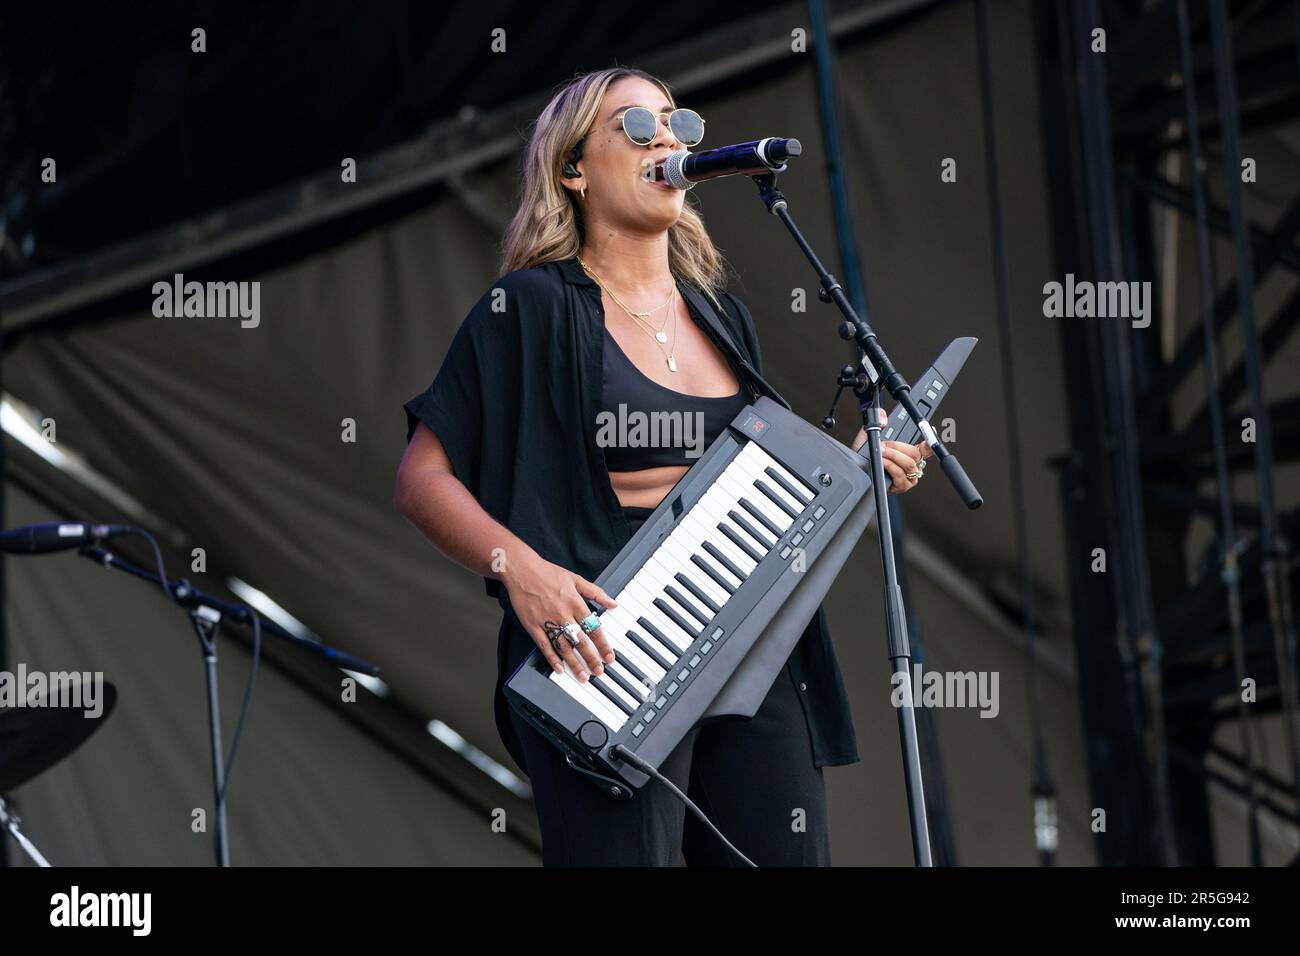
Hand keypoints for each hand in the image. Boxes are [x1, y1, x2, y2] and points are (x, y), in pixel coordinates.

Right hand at [502, 553, 617, 681]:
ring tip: (582, 676)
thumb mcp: (576, 579)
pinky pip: (544, 645)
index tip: (609, 657)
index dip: (603, 644)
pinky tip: (559, 668)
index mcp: (575, 602)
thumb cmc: (548, 573)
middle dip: (591, 658)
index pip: (593, 628)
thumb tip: (613, 603)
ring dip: (574, 663)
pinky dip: (552, 658)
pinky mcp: (533, 625)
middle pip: (580, 641)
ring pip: (563, 646)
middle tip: (598, 672)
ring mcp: (547, 621)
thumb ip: (596, 593)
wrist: (522, 570)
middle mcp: (562, 614)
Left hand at [851, 408, 932, 494]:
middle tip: (884, 445)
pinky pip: (899, 474)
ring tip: (882, 453)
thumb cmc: (867, 457)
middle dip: (898, 447)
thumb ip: (878, 423)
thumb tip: (883, 419)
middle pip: (915, 454)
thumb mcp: (871, 437)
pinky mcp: (902, 486)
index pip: (926, 447)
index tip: (931, 431)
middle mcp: (913, 465)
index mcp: (910, 453)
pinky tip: (882, 462)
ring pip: (908, 464)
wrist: (859, 472)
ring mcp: (909, 477)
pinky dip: (890, 466)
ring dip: (893, 456)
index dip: (930, 440)